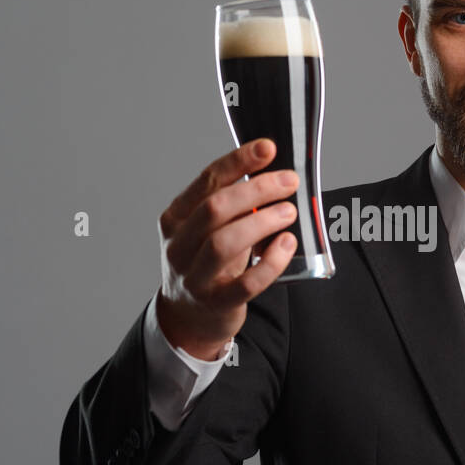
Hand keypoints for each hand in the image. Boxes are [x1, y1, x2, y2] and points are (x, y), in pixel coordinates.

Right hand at [155, 139, 298, 359]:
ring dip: (262, 222)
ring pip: (224, 243)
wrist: (188, 317)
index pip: (207, 181)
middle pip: (215, 209)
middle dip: (256, 190)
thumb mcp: (206, 229)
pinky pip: (246, 283)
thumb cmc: (206, 263)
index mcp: (175, 218)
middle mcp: (179, 246)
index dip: (239, 161)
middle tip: (288, 181)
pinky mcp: (216, 303)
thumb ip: (230, 204)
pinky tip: (286, 246)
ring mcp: (195, 277)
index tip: (267, 148)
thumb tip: (272, 171)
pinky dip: (270, 263)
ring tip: (289, 211)